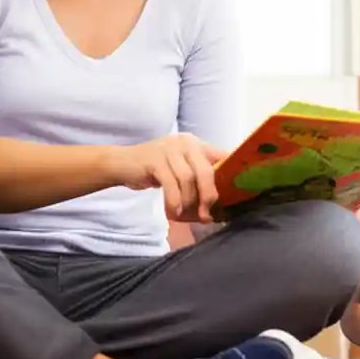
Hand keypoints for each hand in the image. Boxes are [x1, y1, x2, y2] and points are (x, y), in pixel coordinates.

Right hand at [110, 133, 225, 221]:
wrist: (122, 163)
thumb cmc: (155, 171)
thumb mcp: (180, 170)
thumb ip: (198, 179)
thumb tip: (217, 205)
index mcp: (197, 144)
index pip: (223, 156)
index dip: (234, 174)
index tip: (238, 197)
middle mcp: (186, 143)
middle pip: (207, 171)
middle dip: (208, 197)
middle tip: (206, 215)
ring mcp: (169, 149)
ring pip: (188, 179)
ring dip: (188, 202)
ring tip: (183, 215)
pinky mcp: (154, 159)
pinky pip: (170, 184)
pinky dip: (174, 201)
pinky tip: (172, 212)